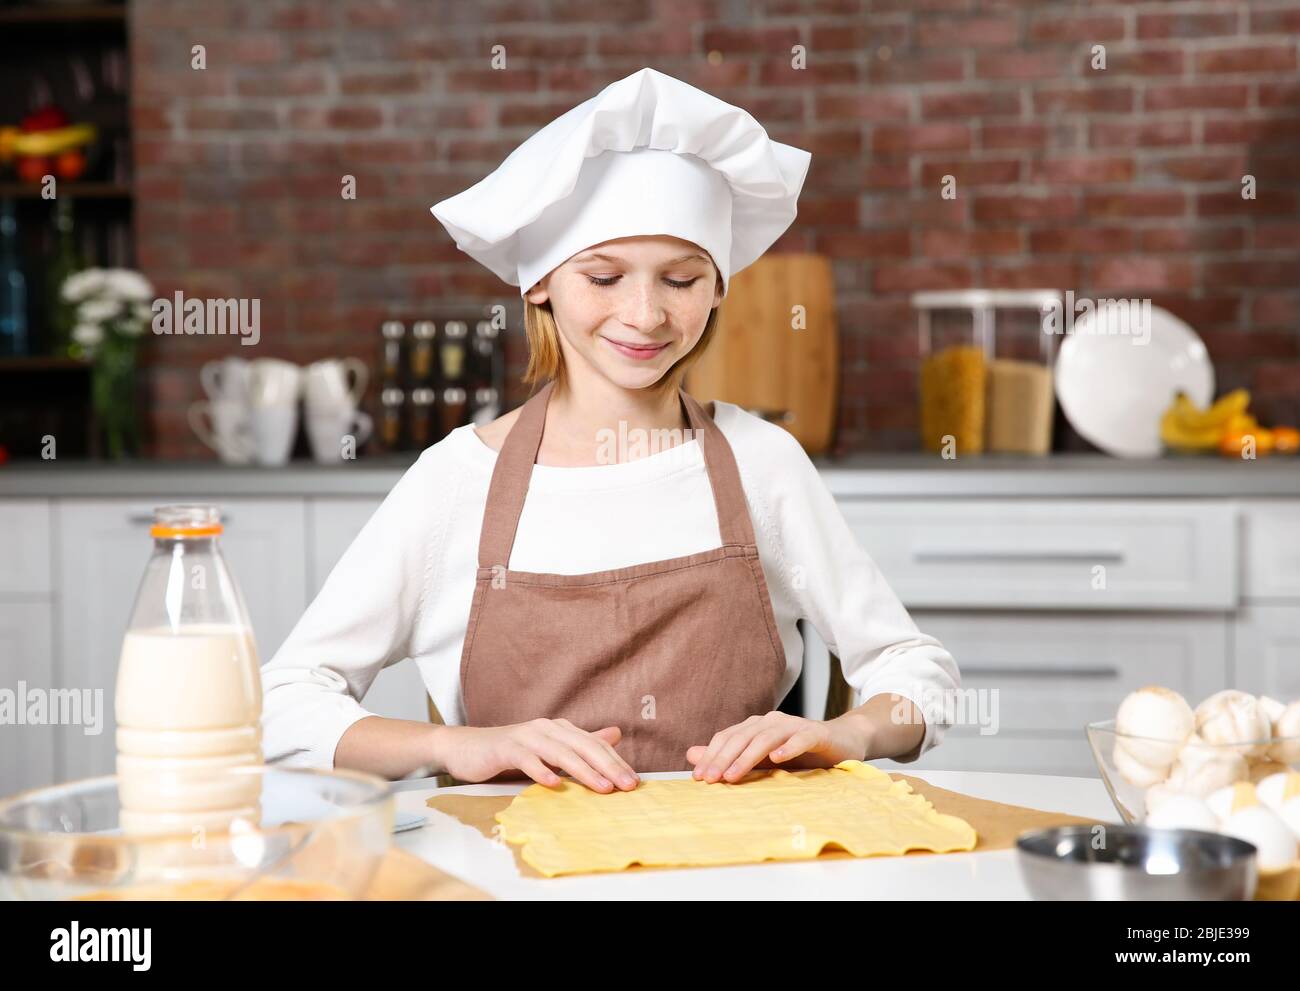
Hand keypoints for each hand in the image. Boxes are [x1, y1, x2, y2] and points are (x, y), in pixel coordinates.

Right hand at [436, 719, 639, 792]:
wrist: (467, 748)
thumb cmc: (512, 752)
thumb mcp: (550, 748)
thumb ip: (581, 743)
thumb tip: (616, 735)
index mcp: (560, 729)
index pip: (594, 744)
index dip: (615, 761)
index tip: (634, 781)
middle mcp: (546, 728)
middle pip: (583, 746)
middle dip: (608, 766)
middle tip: (627, 785)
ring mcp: (526, 736)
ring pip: (560, 753)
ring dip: (582, 770)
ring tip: (602, 787)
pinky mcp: (506, 748)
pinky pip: (527, 759)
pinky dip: (541, 771)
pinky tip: (553, 784)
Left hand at [686, 711, 871, 782]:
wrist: (841, 742)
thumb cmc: (799, 753)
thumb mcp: (761, 759)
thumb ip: (729, 757)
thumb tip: (692, 755)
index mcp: (756, 726)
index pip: (728, 738)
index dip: (711, 755)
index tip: (698, 778)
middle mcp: (772, 721)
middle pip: (742, 738)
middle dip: (723, 759)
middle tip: (710, 780)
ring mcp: (794, 726)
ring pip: (766, 738)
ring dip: (747, 757)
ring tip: (733, 775)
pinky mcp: (816, 734)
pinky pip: (800, 739)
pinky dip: (788, 748)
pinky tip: (777, 759)